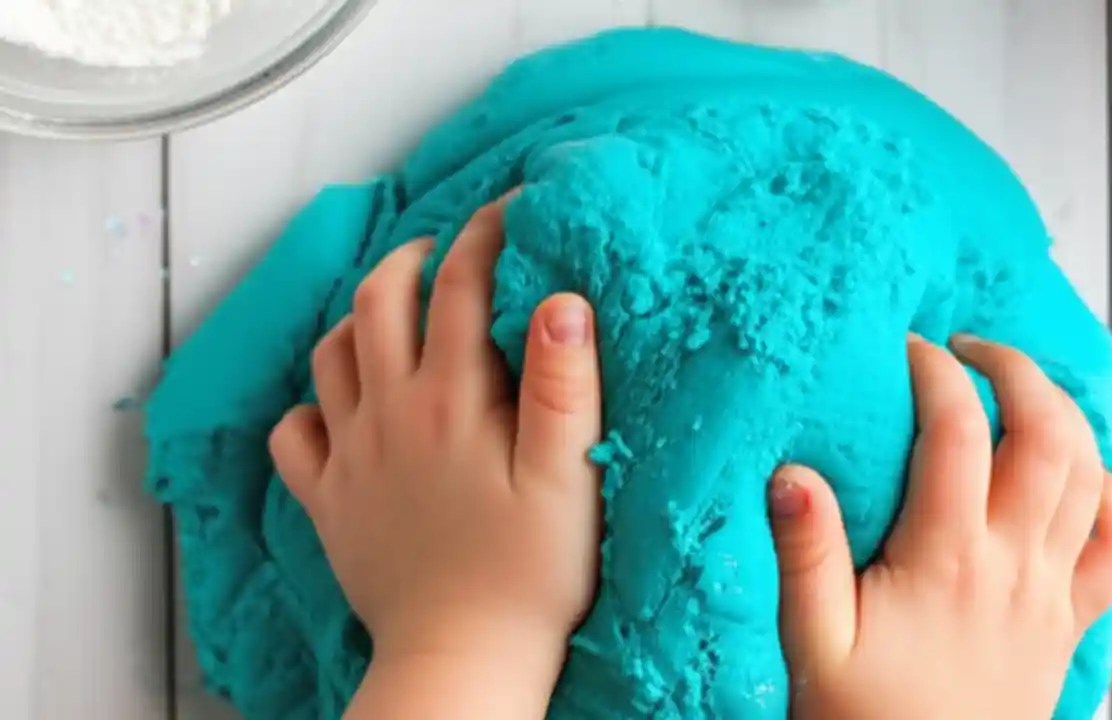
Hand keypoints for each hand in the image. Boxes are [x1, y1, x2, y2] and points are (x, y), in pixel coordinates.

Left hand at [268, 199, 603, 717]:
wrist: (462, 658)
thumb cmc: (530, 573)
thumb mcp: (566, 478)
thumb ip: (561, 385)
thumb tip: (561, 299)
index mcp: (452, 400)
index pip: (461, 286)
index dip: (485, 235)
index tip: (509, 209)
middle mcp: (390, 414)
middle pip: (379, 301)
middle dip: (411, 258)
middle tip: (445, 251)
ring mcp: (350, 457)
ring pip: (329, 355)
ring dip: (357, 317)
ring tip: (391, 312)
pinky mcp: (327, 502)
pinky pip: (293, 434)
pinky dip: (310, 405)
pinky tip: (338, 407)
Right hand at [768, 333, 1111, 719]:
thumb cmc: (864, 719)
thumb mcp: (813, 642)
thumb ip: (805, 554)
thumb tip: (792, 473)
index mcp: (946, 559)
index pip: (958, 431)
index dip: (934, 372)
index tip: (905, 348)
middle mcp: (1012, 565)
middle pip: (1049, 435)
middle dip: (1016, 370)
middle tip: (969, 348)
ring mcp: (1050, 592)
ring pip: (1091, 475)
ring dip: (1063, 414)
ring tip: (1017, 389)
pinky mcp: (1068, 620)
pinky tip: (1080, 475)